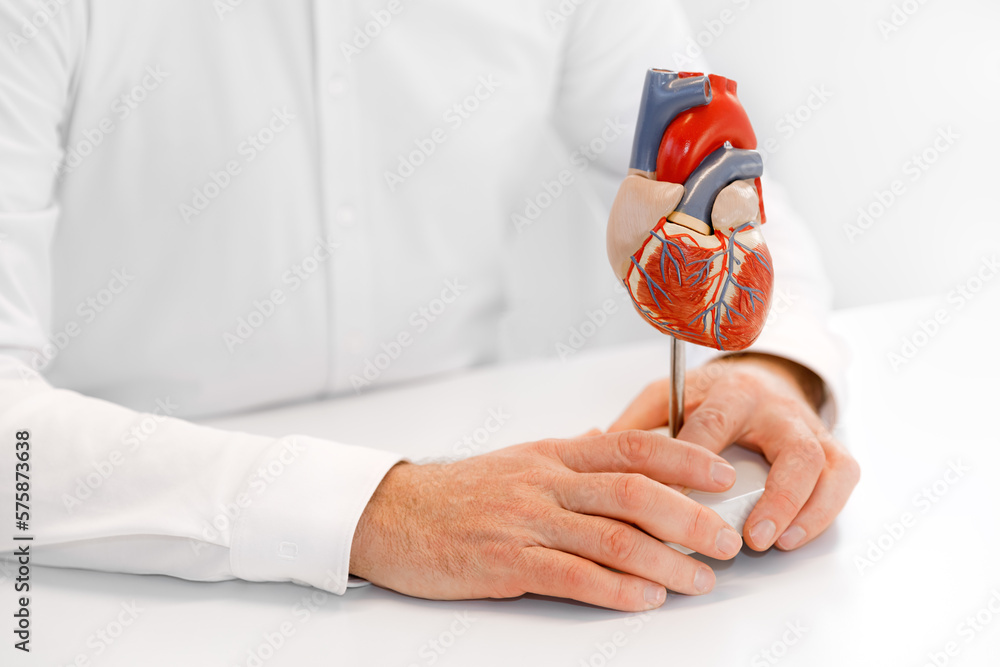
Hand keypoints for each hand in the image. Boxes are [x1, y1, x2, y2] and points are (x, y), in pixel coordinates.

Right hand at [350, 431, 744, 610]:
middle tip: (725, 541)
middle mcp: (545, 482)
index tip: (723, 475)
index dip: (684, 460)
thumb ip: (568, 455)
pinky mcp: (505, 562)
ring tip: (699, 580)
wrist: (392, 515)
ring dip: (664, 561)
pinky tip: (643, 598)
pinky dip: (614, 588)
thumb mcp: (518, 460)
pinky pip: (570, 575)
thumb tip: (607, 439)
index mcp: (552, 455)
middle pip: (633, 491)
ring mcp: (525, 521)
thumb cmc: (458, 492)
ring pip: (610, 536)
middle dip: (690, 517)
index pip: (631, 447)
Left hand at [609, 354, 859, 551]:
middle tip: (749, 534)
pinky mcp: (829, 446)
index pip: (711, 428)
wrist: (760, 376)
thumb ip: (637, 423)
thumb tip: (597, 454)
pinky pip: (843, 476)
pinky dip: (825, 509)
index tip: (673, 503)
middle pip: (788, 448)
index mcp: (728, 393)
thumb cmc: (709, 396)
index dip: (692, 466)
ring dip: (802, 508)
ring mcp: (806, 427)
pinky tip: (795, 536)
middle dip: (774, 494)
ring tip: (774, 542)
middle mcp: (774, 408)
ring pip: (823, 464)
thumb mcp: (667, 396)